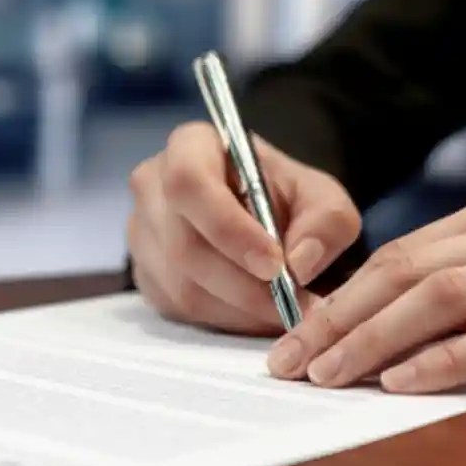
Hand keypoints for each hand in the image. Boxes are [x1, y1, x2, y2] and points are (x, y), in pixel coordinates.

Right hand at [127, 121, 362, 334]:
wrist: (257, 217)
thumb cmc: (284, 198)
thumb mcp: (321, 198)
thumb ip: (325, 222)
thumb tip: (299, 262)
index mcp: (189, 146)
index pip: (189, 182)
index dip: (228, 228)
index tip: (275, 265)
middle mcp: (151, 186)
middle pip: (186, 246)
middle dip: (245, 286)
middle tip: (293, 304)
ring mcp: (140, 233)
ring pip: (182, 285)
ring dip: (239, 309)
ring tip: (283, 310)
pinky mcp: (144, 274)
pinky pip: (178, 308)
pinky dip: (224, 319)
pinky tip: (254, 311)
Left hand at [267, 186, 465, 392]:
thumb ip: (461, 276)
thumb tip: (368, 319)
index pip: (397, 254)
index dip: (337, 297)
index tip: (291, 335)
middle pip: (404, 272)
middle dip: (337, 320)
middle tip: (290, 362)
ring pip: (441, 297)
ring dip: (374, 340)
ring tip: (331, 375)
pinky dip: (446, 360)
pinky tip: (404, 382)